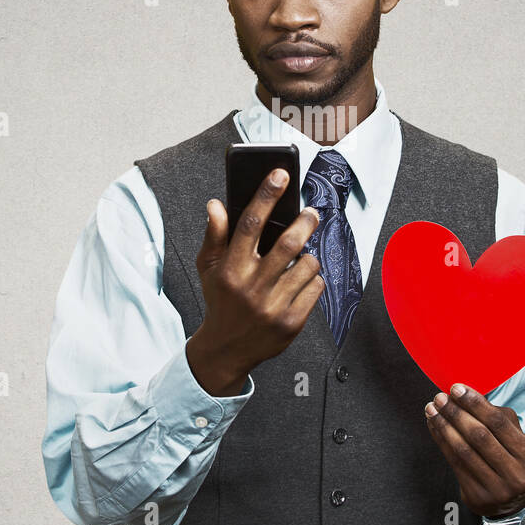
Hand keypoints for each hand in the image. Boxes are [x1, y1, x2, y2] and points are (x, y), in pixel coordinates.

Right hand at [186, 169, 324, 396]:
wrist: (227, 349)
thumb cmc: (221, 301)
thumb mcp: (208, 268)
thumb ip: (214, 235)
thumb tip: (216, 204)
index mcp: (230, 269)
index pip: (250, 224)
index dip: (266, 195)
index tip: (280, 174)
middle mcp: (252, 287)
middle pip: (288, 244)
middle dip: (305, 222)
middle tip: (312, 213)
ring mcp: (273, 306)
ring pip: (307, 265)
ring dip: (308, 256)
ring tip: (299, 259)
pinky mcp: (292, 322)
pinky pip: (316, 288)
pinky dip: (312, 280)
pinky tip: (299, 284)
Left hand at [425, 383, 524, 519]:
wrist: (514, 501)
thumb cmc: (512, 458)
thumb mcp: (516, 437)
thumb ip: (497, 416)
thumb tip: (465, 395)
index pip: (499, 423)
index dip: (475, 404)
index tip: (456, 388)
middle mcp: (517, 476)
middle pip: (479, 436)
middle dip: (456, 413)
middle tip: (440, 398)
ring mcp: (497, 490)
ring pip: (464, 450)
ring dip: (444, 426)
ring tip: (432, 409)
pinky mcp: (477, 498)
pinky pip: (454, 463)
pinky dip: (441, 441)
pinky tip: (434, 427)